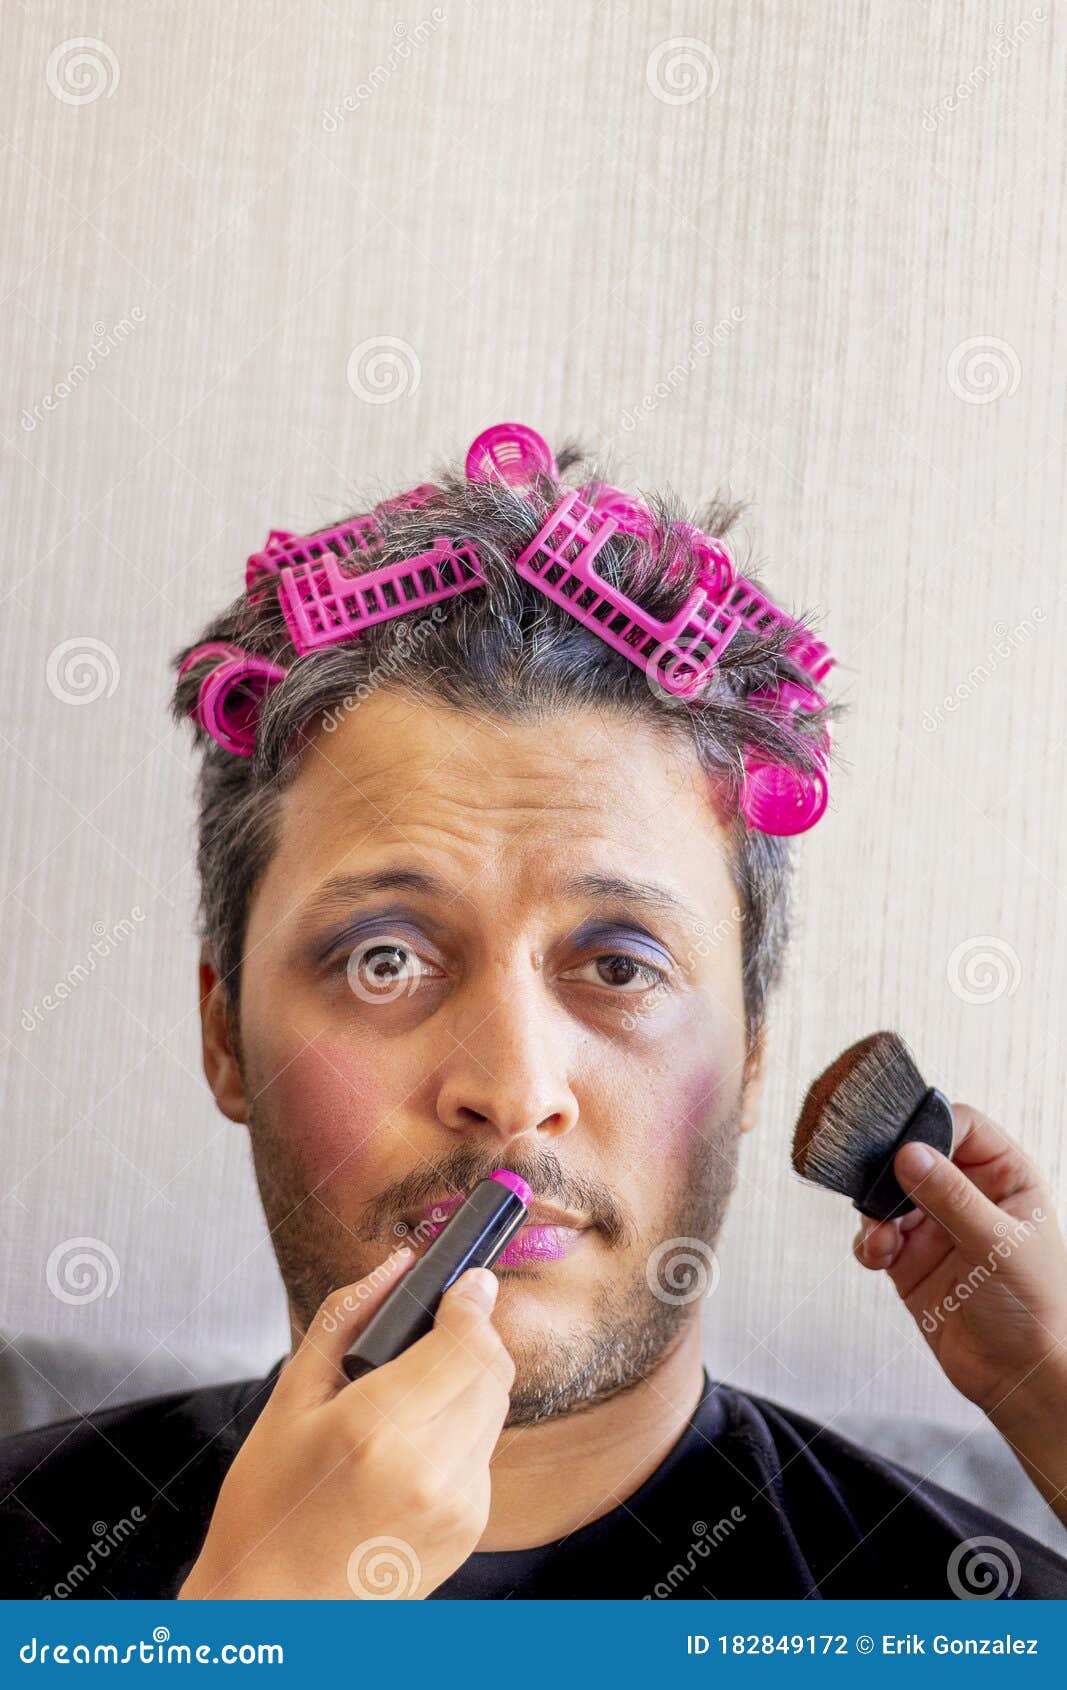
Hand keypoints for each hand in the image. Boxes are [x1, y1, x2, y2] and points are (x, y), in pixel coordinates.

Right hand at [178, 1247, 513, 1598]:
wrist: (274, 1611)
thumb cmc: (269, 1508)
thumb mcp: (290, 1399)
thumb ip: (349, 1317)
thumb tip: (398, 1265)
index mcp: (377, 1428)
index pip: (467, 1339)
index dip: (471, 1299)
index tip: (464, 1282)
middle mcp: (429, 1468)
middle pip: (493, 1367)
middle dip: (472, 1335)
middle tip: (436, 1329)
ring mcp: (457, 1504)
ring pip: (496, 1406)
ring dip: (469, 1382)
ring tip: (413, 1393)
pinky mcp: (470, 1528)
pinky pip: (485, 1450)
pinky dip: (461, 1430)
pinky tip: (413, 1444)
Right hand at [853, 1102, 1066, 1523]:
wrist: (1018, 1378)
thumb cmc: (1033, 1310)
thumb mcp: (997, 1244)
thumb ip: (950, 1197)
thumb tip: (908, 1153)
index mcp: (1006, 1177)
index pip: (962, 1127)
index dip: (933, 1130)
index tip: (908, 1150)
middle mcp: (969, 1195)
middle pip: (917, 1156)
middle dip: (892, 1172)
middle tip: (880, 1189)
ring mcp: (938, 1226)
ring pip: (889, 1194)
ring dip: (876, 1210)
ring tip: (881, 1235)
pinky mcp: (911, 1258)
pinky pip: (876, 1234)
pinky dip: (869, 1241)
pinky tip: (878, 1256)